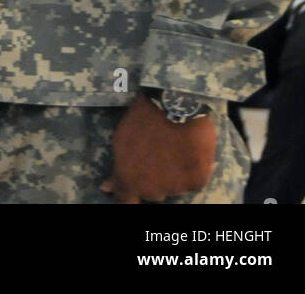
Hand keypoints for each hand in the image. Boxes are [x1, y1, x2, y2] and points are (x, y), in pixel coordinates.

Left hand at [101, 95, 216, 202]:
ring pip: (172, 188)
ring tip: (171, 149)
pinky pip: (192, 182)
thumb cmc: (142, 120)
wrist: (174, 104)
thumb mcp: (121, 141)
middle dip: (150, 179)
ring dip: (171, 176)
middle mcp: (152, 190)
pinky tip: (187, 151)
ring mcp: (176, 187)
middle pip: (151, 193)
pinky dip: (191, 171)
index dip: (128, 194)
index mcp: (130, 180)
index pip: (126, 200)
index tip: (132, 185)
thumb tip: (107, 189)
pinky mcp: (197, 181)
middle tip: (154, 155)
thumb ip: (117, 171)